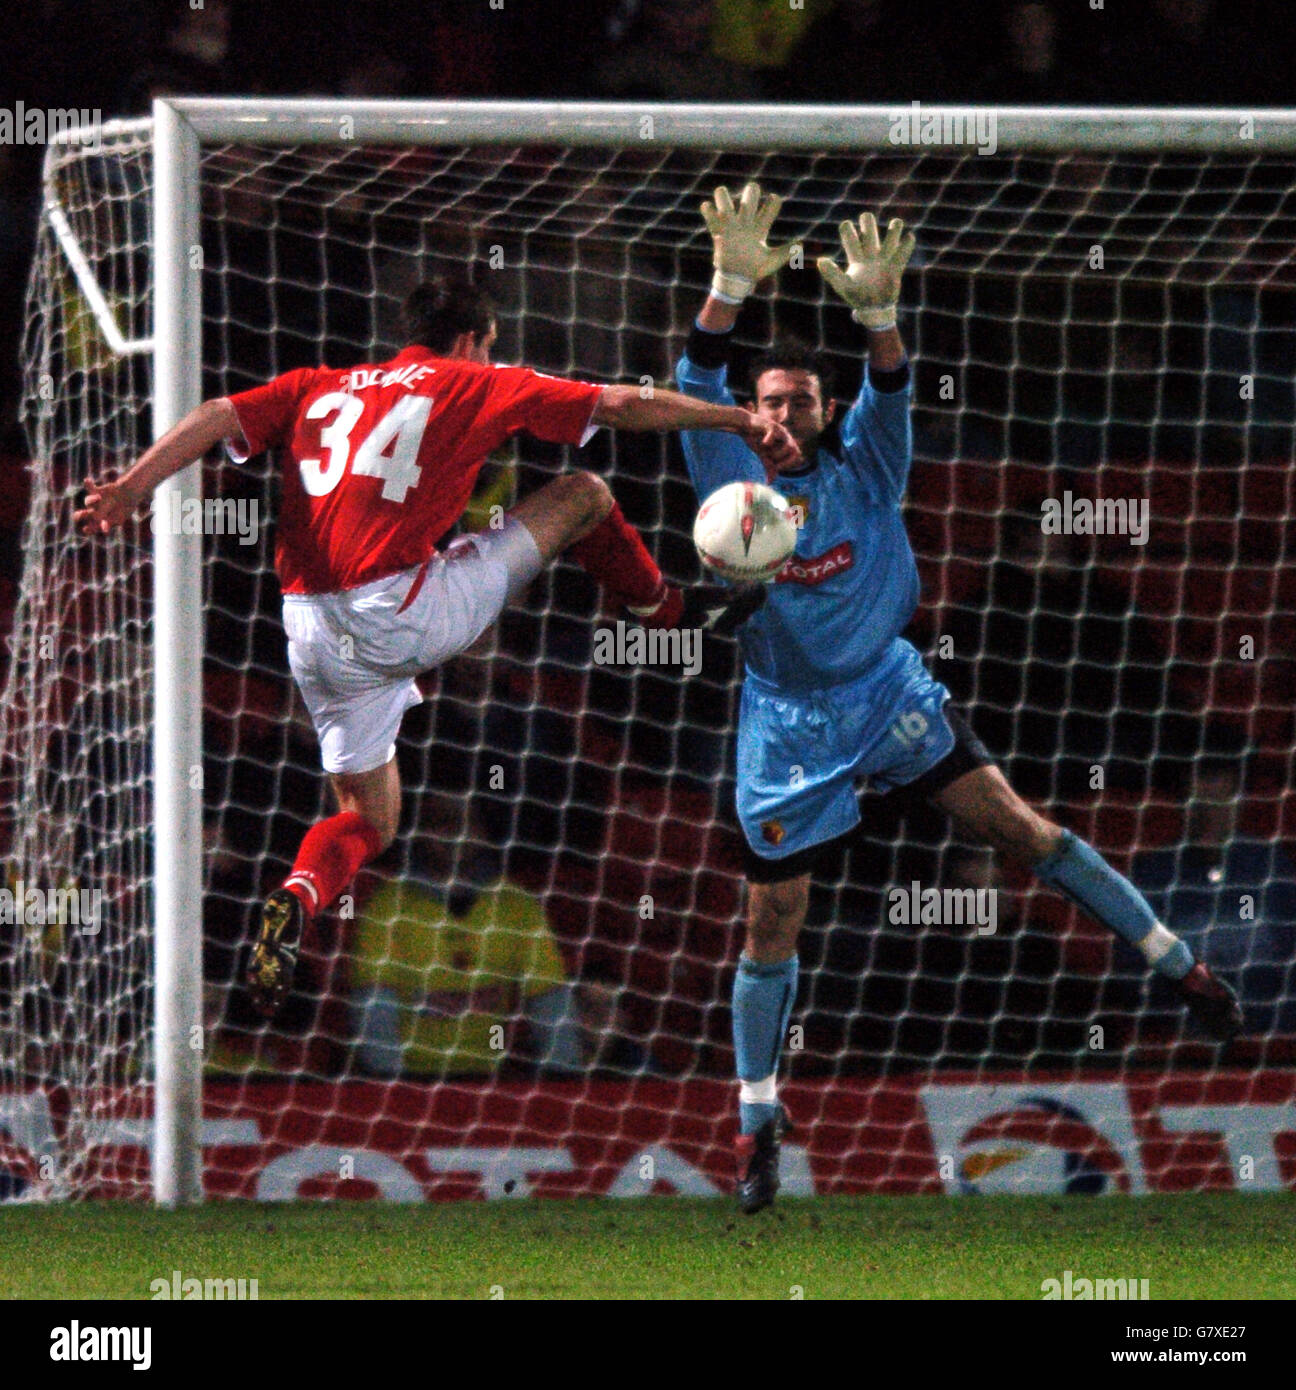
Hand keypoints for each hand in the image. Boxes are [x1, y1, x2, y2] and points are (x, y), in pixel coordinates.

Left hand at [74, 475, 142, 534]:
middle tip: (79, 514)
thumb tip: (105, 530)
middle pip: (84, 514)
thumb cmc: (124, 510)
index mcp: (99, 521)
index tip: (85, 529)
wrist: (128, 495)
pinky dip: (88, 484)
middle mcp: (94, 511)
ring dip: (92, 500)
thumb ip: (110, 523)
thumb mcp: (118, 518)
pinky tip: (87, 480)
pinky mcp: (96, 492)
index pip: (91, 527)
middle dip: (81, 515)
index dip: (87, 529)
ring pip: (88, 501)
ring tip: (99, 498)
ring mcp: (95, 501)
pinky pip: (90, 488)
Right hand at [702, 182, 799, 303]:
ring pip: (724, 199)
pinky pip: (710, 216)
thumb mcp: (772, 261)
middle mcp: (746, 222)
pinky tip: (709, 210)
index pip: (771, 206)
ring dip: (723, 196)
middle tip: (750, 197)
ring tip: (725, 203)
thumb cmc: (755, 270)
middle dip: (751, 192)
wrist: (737, 280)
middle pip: (750, 195)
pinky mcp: (718, 232)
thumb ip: (786, 252)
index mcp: (760, 227)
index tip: (773, 200)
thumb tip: (801, 245)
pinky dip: (708, 210)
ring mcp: (731, 226)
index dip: (774, 201)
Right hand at [739, 413, 800, 477]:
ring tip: (767, 454)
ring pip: (789, 446)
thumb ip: (769, 467)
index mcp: (786, 442)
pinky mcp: (769, 425)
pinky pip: (774, 434)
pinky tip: (763, 443)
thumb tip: (770, 483)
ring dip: (779, 454)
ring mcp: (779, 430)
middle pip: (796, 452)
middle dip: (786, 462)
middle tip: (774, 464)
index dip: (788, 464)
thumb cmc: (756, 439)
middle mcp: (786, 436)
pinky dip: (769, 441)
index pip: (797, 456)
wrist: (745, 426)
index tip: (776, 467)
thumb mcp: (763, 455)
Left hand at [817, 211, 914, 328]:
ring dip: (894, 229)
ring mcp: (884, 260)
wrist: (874, 309)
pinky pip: (902, 253)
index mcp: (856, 258)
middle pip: (869, 232)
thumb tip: (820, 260)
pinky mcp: (896, 267)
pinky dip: (907, 245)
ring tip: (896, 223)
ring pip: (890, 238)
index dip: (847, 230)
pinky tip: (909, 237)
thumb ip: (832, 274)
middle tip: (866, 217)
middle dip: (868, 223)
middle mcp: (870, 255)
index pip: (850, 238)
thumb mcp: (842, 286)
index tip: (846, 225)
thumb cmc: (857, 298)